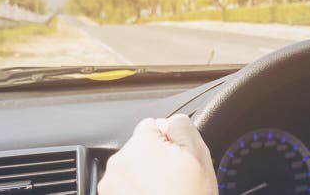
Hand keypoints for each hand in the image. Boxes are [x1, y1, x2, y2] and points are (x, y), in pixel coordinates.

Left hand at [98, 114, 217, 194]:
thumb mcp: (199, 155)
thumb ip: (182, 125)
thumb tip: (169, 121)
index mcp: (139, 146)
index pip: (153, 125)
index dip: (170, 140)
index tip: (179, 159)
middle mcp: (118, 164)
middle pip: (141, 148)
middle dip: (156, 158)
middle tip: (175, 179)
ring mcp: (110, 187)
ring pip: (133, 169)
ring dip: (146, 177)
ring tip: (165, 193)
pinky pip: (126, 188)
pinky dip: (138, 192)